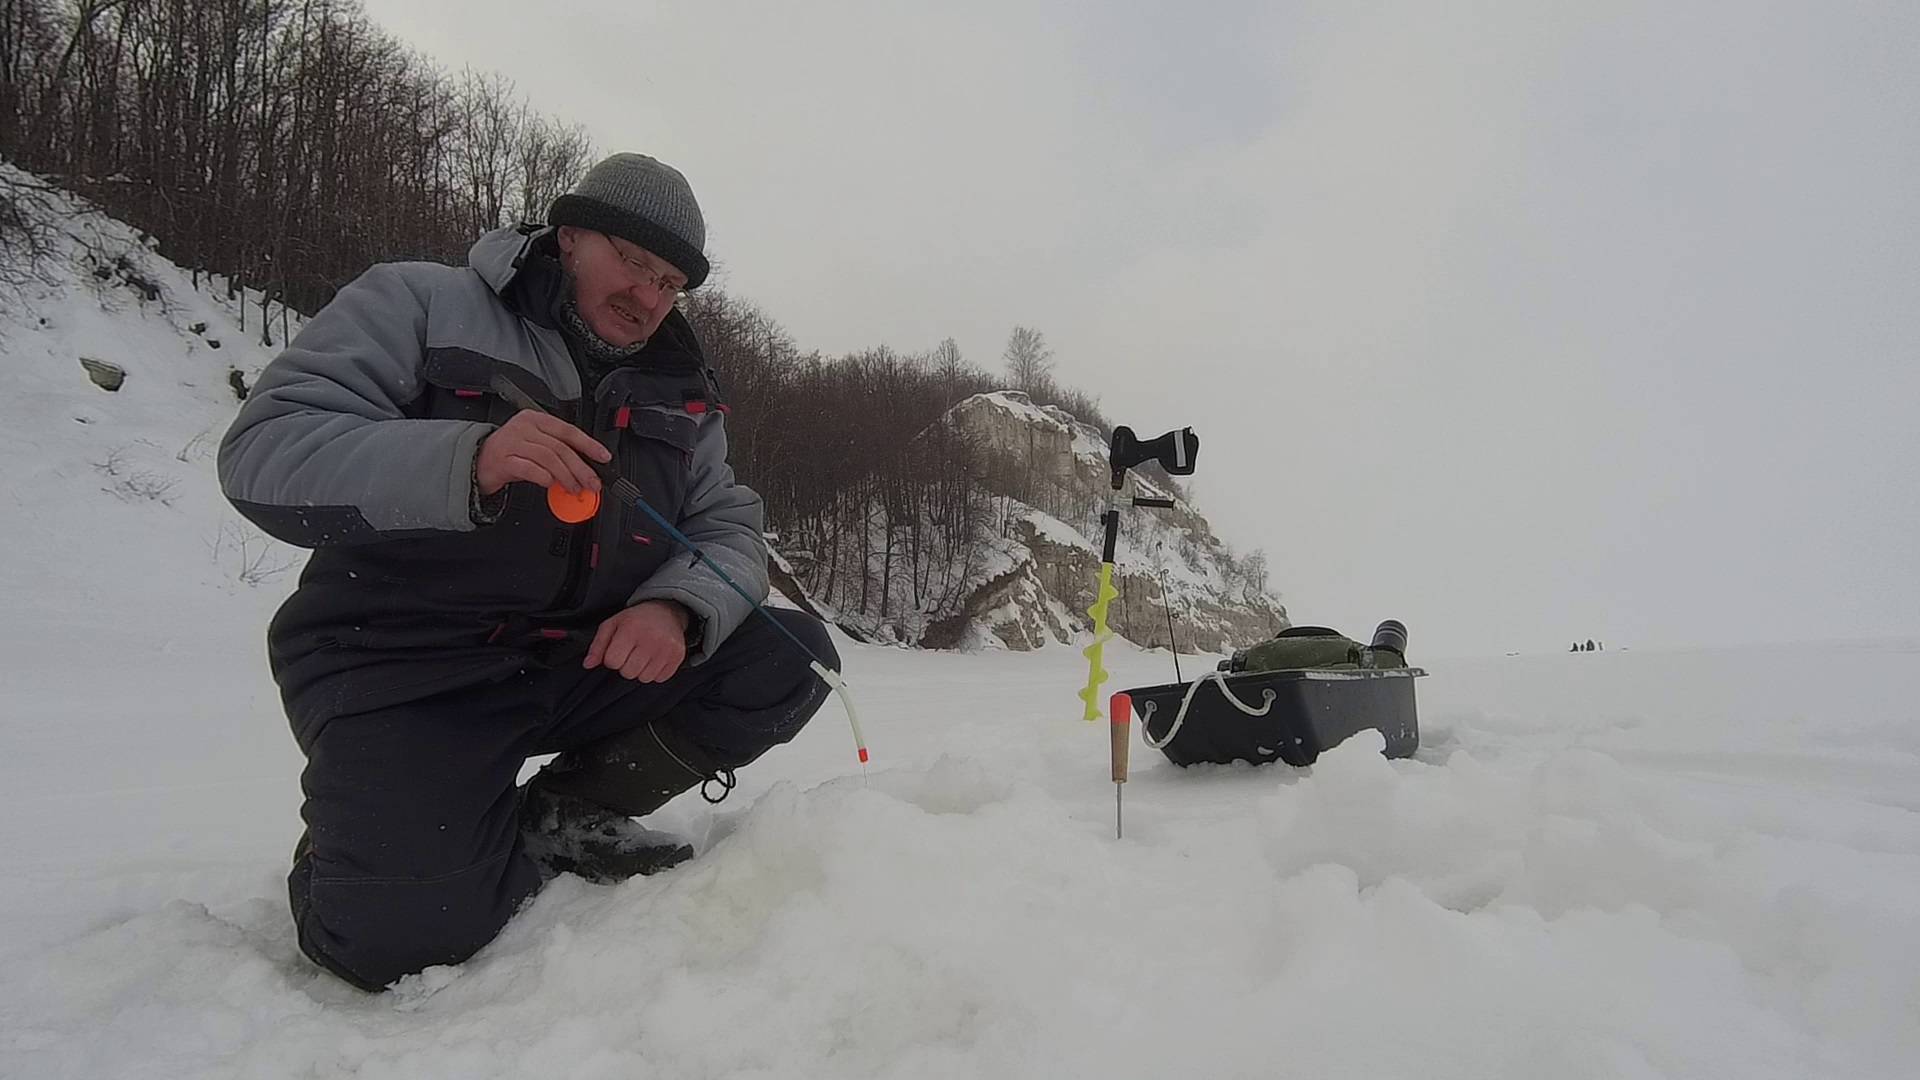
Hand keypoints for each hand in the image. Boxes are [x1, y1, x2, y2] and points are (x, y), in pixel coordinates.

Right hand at [475, 411, 611, 496]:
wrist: (477, 461)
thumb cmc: (510, 453)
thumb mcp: (535, 445)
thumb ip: (558, 452)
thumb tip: (585, 468)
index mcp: (536, 419)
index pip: (568, 430)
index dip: (589, 445)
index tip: (603, 458)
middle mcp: (524, 427)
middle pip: (560, 447)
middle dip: (581, 468)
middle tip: (592, 482)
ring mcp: (512, 442)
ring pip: (548, 457)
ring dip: (566, 476)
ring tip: (574, 488)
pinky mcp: (502, 460)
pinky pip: (528, 468)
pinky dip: (543, 477)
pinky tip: (551, 484)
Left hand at [584, 600, 690, 681]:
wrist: (667, 612)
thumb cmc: (636, 620)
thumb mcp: (612, 625)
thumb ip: (597, 645)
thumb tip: (588, 664)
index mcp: (631, 628)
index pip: (612, 661)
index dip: (612, 658)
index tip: (618, 650)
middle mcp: (651, 638)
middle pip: (628, 672)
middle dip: (626, 665)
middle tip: (632, 652)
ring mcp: (666, 648)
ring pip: (644, 678)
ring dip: (640, 670)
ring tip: (643, 655)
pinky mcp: (677, 656)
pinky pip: (660, 678)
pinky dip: (655, 672)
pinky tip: (654, 658)